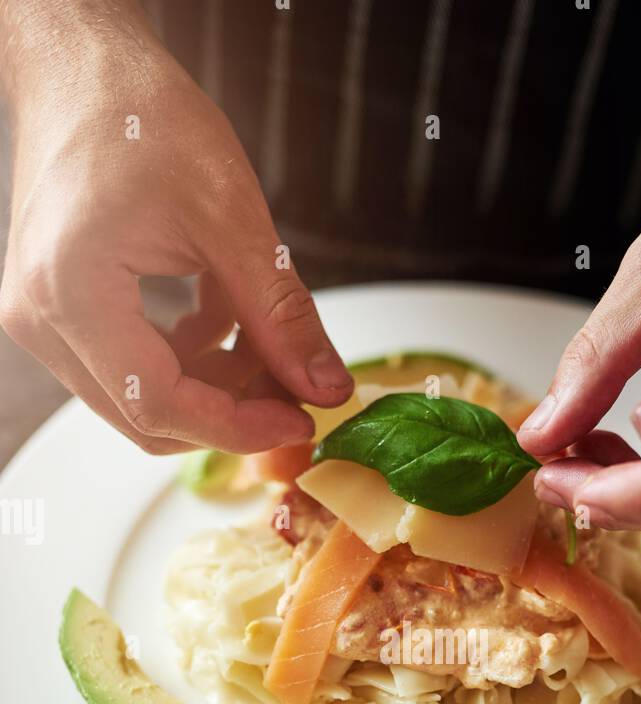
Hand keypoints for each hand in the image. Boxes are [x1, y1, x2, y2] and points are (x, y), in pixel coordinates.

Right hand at [0, 3, 352, 454]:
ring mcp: (42, 319)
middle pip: (147, 417)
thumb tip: (325, 386)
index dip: (238, 426)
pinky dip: (188, 363)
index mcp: (72, 293)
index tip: (300, 420)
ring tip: (268, 350)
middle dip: (229, 414)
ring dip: (212, 391)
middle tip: (295, 391)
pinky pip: (129, 371)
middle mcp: (41, 319)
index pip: (160, 405)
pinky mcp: (58, 313)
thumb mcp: (231, 216)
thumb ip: (280, 314)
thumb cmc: (140, 115)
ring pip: (140, 401)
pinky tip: (226, 324)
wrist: (82, 66)